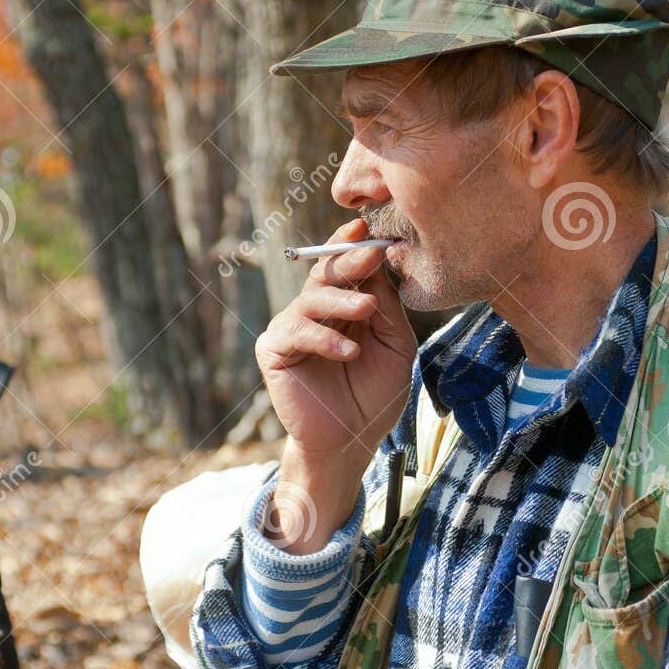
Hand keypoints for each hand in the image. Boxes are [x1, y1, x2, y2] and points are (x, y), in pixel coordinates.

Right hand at [255, 219, 416, 464]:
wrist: (352, 441)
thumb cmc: (375, 394)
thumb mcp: (394, 344)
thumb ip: (386, 305)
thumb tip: (380, 261)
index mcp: (343, 304)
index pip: (345, 266)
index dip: (353, 244)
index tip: (368, 226)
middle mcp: (314, 311)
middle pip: (327, 273)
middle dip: (349, 260)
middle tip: (370, 253)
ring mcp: (291, 329)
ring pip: (312, 299)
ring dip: (341, 300)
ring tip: (367, 309)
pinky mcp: (274, 351)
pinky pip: (295, 332)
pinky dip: (323, 338)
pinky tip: (349, 351)